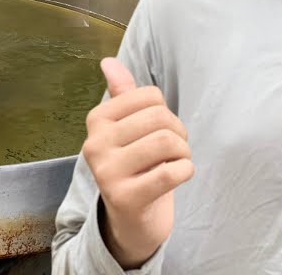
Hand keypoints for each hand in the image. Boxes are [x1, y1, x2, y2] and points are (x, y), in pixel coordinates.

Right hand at [83, 58, 192, 268]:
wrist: (130, 220)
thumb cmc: (135, 167)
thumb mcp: (126, 129)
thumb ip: (122, 94)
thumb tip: (108, 61)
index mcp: (96, 120)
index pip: (149, 95)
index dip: (166, 111)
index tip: (162, 130)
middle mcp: (95, 143)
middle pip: (160, 118)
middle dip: (179, 133)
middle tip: (175, 150)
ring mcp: (107, 172)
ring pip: (166, 142)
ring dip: (184, 153)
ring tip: (178, 162)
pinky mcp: (124, 197)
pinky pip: (171, 173)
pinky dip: (185, 172)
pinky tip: (178, 177)